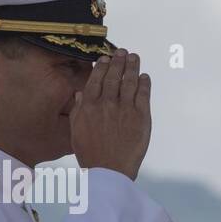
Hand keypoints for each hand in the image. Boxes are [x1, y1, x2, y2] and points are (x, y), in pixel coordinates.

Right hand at [70, 49, 151, 180]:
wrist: (109, 170)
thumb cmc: (91, 153)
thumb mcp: (76, 130)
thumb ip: (78, 109)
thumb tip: (80, 92)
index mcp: (89, 105)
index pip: (96, 79)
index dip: (102, 66)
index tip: (106, 58)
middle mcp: (107, 103)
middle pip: (114, 77)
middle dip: (119, 62)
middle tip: (123, 52)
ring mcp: (125, 109)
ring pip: (129, 82)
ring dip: (132, 67)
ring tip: (134, 58)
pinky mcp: (141, 117)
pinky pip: (143, 95)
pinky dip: (144, 84)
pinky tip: (144, 77)